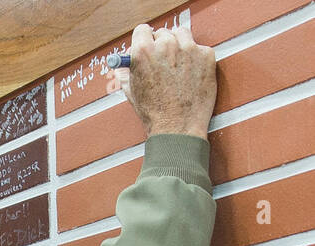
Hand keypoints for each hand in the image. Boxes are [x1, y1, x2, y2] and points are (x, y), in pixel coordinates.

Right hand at [123, 23, 216, 139]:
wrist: (178, 128)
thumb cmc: (154, 113)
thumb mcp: (131, 91)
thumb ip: (127, 72)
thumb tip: (124, 63)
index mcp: (143, 52)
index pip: (142, 30)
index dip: (143, 40)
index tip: (147, 46)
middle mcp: (166, 45)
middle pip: (163, 33)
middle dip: (161, 45)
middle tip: (163, 62)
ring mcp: (188, 48)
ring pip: (182, 35)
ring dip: (179, 46)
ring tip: (176, 67)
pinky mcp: (206, 55)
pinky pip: (198, 48)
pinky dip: (195, 58)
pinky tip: (189, 75)